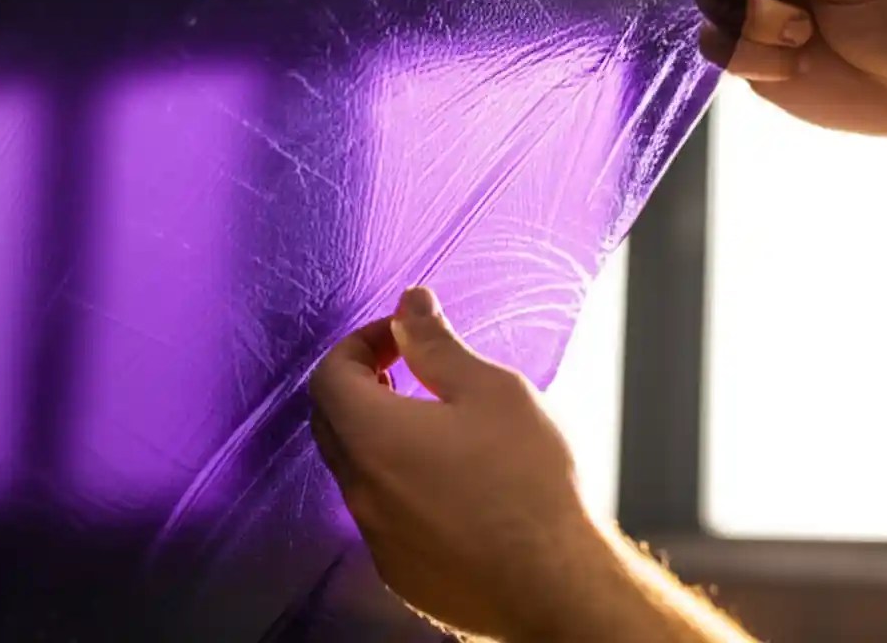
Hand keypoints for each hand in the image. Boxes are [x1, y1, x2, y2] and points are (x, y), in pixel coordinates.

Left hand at [308, 288, 628, 640]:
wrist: (558, 582)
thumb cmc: (530, 481)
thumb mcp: (490, 390)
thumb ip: (437, 344)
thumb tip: (409, 304)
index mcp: (373, 436)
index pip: (328, 375)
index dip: (359, 343)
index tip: (400, 336)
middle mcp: (360, 490)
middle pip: (331, 422)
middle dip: (360, 385)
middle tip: (406, 369)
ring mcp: (376, 538)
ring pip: (356, 471)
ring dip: (379, 436)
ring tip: (438, 426)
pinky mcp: (399, 572)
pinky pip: (380, 516)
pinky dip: (398, 486)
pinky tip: (450, 484)